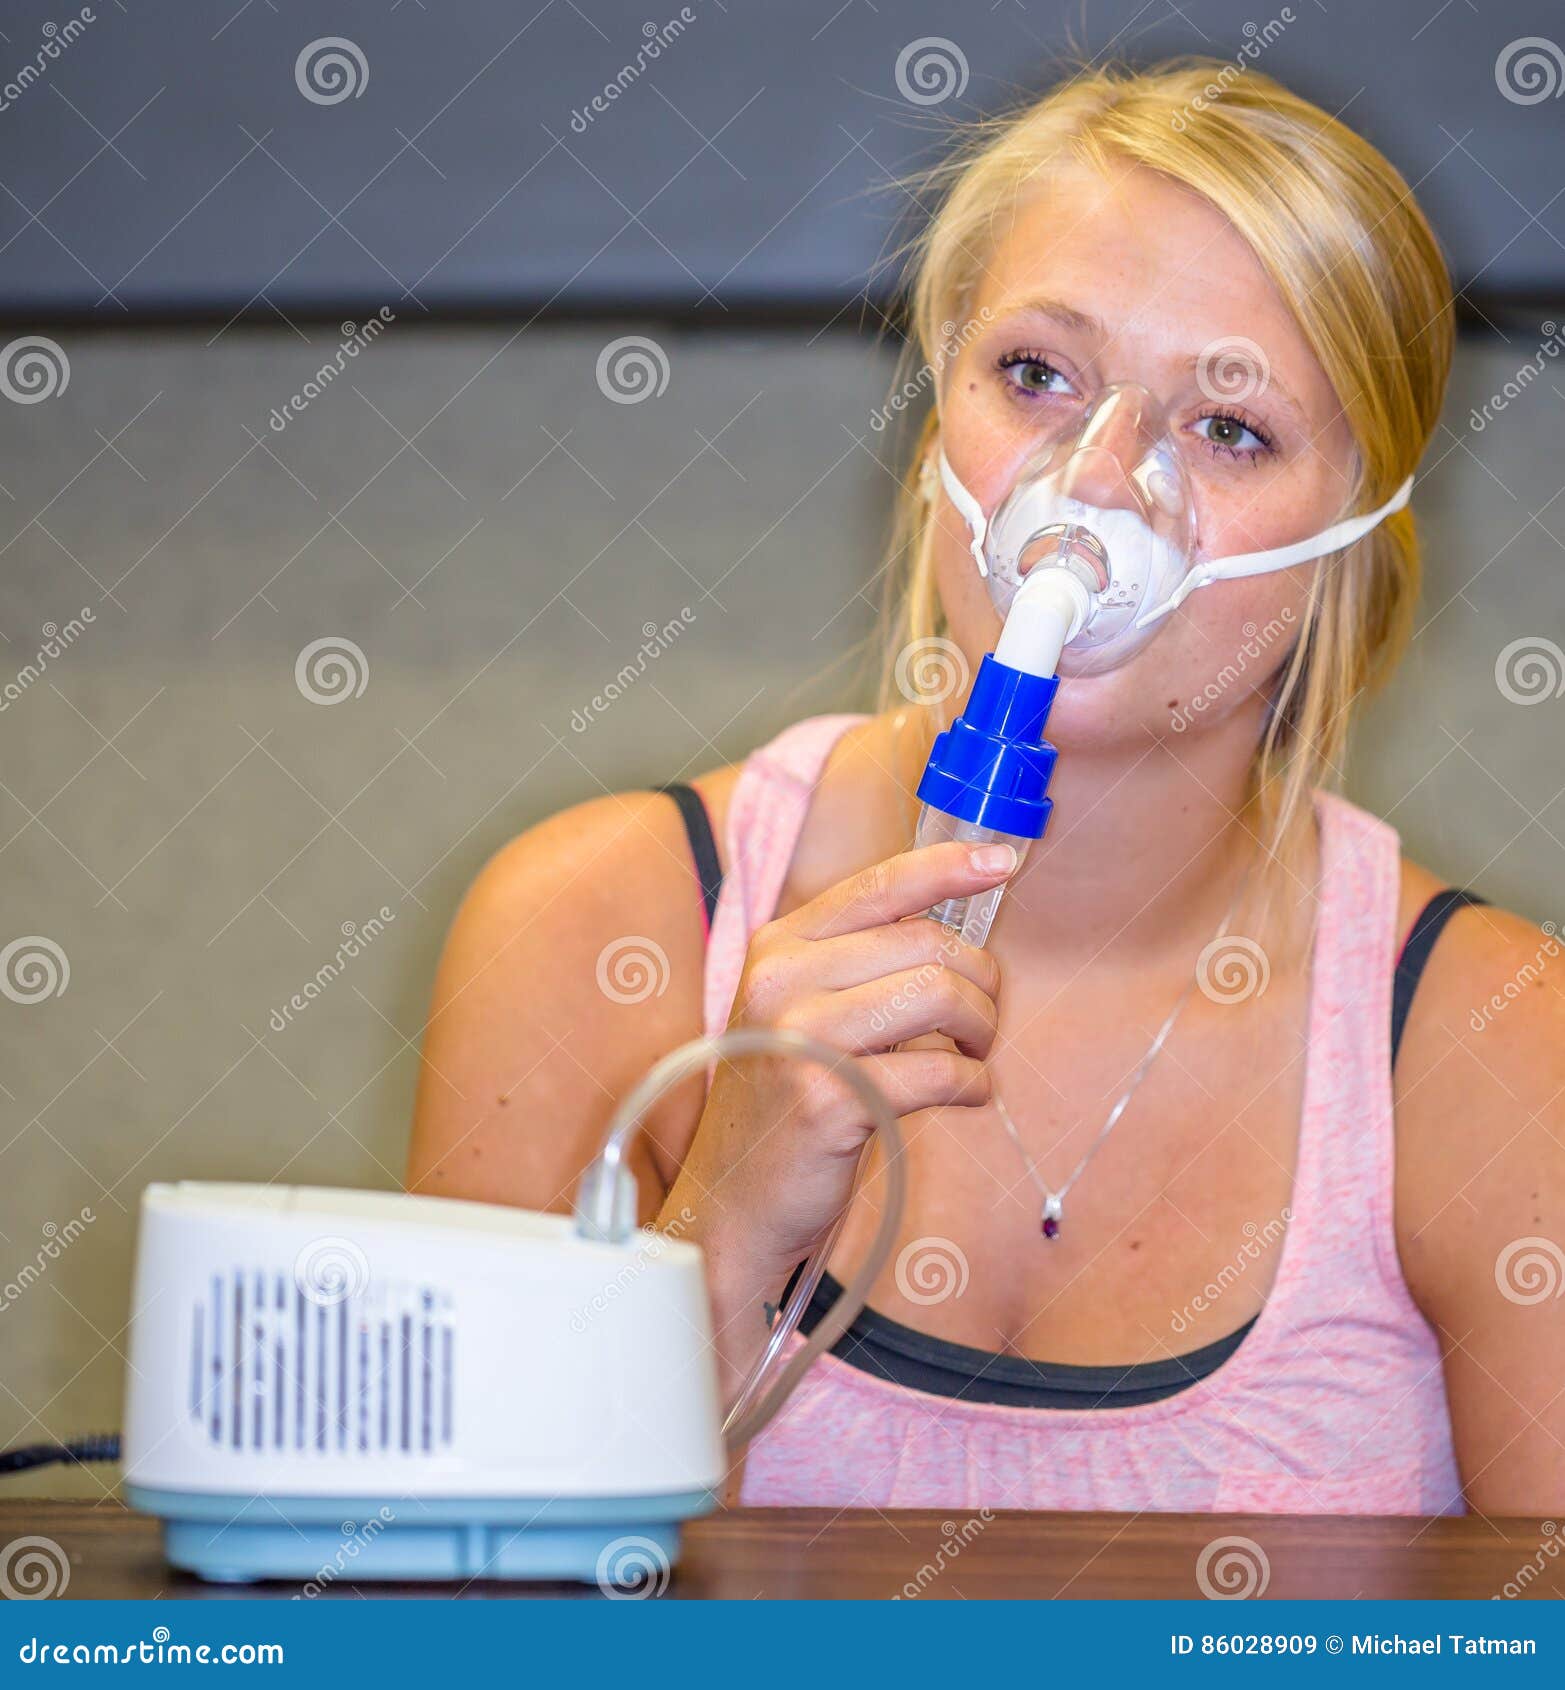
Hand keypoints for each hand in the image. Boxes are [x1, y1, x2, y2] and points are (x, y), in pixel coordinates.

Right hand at [659, 839, 1013, 1394]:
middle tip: (982, 1022)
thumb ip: (859, 962)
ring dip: (981, 1030)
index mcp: (779, 946)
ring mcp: (800, 1038)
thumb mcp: (801, 1010)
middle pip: (927, 944)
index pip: (880, 885)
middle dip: (980, 982)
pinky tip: (966, 1095)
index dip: (950, 866)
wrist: (733, 1200)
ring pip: (939, 996)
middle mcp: (781, 979)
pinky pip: (940, 1072)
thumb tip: (952, 928)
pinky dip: (973, 1085)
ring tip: (975, 1056)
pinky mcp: (827, 1099)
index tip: (1003, 861)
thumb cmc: (786, 1099)